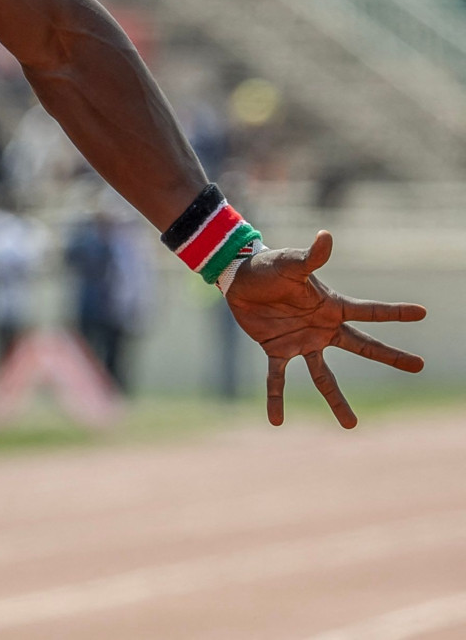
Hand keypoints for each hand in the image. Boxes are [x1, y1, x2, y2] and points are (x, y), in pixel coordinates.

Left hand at [225, 230, 424, 428]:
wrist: (239, 279)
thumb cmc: (268, 267)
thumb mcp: (290, 263)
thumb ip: (310, 257)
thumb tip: (326, 236)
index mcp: (331, 306)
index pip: (369, 311)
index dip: (395, 312)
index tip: (422, 312)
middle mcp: (323, 328)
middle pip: (362, 347)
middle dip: (390, 356)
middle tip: (418, 366)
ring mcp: (303, 342)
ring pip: (324, 376)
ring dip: (336, 400)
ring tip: (351, 425)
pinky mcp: (278, 350)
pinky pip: (278, 378)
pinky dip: (276, 397)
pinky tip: (277, 421)